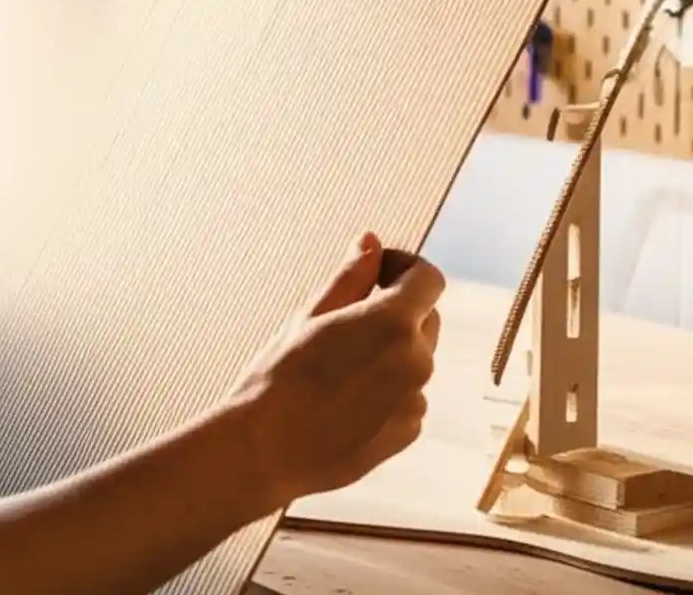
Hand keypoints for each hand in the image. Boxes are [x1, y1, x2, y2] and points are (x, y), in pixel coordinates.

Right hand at [231, 232, 443, 514]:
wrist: (263, 450)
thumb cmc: (277, 378)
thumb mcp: (309, 316)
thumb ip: (350, 277)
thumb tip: (371, 242)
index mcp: (392, 323)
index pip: (428, 278)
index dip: (403, 268)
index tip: (376, 273)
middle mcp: (416, 360)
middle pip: (425, 319)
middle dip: (395, 312)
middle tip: (344, 325)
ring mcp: (416, 399)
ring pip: (414, 360)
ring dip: (389, 354)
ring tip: (337, 371)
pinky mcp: (408, 431)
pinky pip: (408, 396)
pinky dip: (387, 391)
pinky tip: (343, 401)